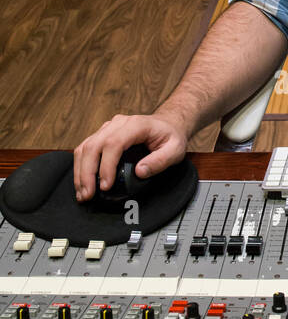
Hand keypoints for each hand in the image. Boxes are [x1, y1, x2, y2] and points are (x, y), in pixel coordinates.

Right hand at [72, 112, 189, 200]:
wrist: (167, 124)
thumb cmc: (171, 136)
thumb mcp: (175, 150)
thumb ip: (160, 161)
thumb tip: (140, 171)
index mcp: (136, 125)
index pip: (114, 143)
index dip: (106, 166)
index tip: (106, 186)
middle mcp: (118, 124)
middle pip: (94, 145)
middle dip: (87, 172)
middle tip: (88, 194)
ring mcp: (108, 128)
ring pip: (85, 147)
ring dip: (80, 171)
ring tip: (83, 193)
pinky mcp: (102, 134)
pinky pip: (86, 148)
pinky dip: (81, 166)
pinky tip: (82, 183)